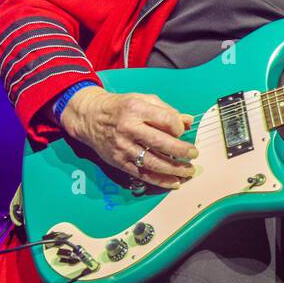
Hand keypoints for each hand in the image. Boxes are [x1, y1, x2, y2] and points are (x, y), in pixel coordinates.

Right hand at [61, 86, 196, 188]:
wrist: (89, 117)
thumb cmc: (121, 107)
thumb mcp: (143, 100)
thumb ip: (167, 110)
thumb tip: (188, 122)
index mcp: (137, 109)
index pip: (166, 120)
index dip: (178, 127)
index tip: (181, 131)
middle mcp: (129, 129)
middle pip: (161, 143)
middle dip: (181, 151)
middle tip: (194, 155)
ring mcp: (123, 147)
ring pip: (153, 162)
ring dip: (174, 170)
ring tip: (189, 171)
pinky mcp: (119, 162)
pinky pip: (142, 174)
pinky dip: (160, 180)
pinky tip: (174, 182)